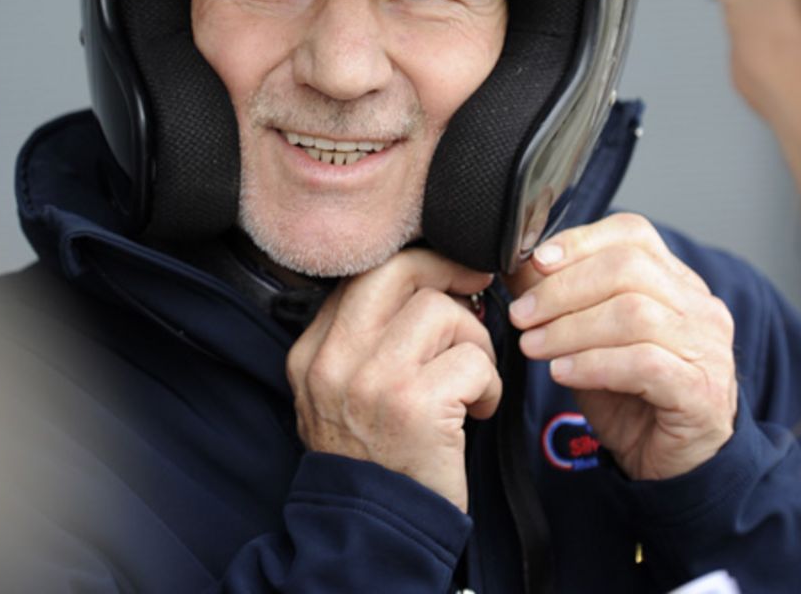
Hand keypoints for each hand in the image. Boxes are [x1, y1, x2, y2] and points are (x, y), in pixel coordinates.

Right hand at [286, 249, 499, 511]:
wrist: (372, 533)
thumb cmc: (371, 457)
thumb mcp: (337, 393)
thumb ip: (363, 338)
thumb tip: (425, 283)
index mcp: (311, 351)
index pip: (362, 275)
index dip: (413, 266)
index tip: (442, 277)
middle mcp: (333, 359)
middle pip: (395, 271)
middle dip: (445, 268)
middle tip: (474, 283)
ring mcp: (373, 381)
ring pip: (441, 310)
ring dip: (473, 340)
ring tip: (472, 379)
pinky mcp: (416, 406)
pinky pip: (472, 359)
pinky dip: (489, 383)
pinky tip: (478, 410)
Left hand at [507, 213, 736, 479]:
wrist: (671, 465)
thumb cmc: (629, 394)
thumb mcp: (587, 337)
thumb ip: (559, 298)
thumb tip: (517, 264)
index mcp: (674, 280)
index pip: (632, 233)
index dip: (579, 241)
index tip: (535, 261)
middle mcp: (698, 305)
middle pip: (628, 268)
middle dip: (563, 288)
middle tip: (523, 314)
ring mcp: (706, 347)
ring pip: (633, 313)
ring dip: (570, 328)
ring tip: (533, 346)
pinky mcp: (701, 391)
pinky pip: (644, 363)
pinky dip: (594, 363)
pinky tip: (563, 372)